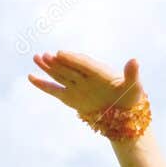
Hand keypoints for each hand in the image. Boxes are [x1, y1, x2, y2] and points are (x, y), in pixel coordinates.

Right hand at [27, 50, 146, 123]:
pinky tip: (31, 77)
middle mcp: (85, 78)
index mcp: (99, 72)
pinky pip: (54, 90)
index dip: (72, 59)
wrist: (124, 112)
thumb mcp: (134, 87)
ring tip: (36, 58)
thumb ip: (132, 74)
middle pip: (69, 67)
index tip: (61, 54)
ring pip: (60, 75)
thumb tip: (134, 61)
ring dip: (48, 68)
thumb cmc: (130, 97)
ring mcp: (77, 86)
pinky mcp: (70, 97)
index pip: (84, 64)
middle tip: (44, 55)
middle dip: (57, 62)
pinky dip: (43, 85)